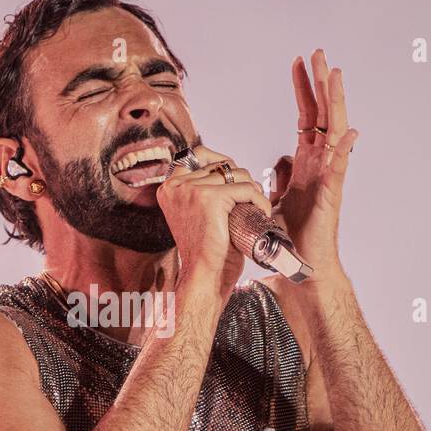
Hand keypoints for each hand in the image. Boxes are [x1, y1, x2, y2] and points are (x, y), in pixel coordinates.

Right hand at [157, 145, 274, 300]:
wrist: (204, 275)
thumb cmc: (204, 251)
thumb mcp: (196, 214)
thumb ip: (200, 191)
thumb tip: (227, 167)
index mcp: (168, 188)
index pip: (197, 154)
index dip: (220, 161)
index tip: (234, 178)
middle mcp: (175, 186)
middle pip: (221, 164)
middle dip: (241, 180)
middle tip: (250, 201)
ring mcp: (191, 190)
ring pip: (236, 174)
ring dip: (252, 189)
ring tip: (255, 209)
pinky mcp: (210, 198)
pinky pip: (245, 189)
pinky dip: (259, 200)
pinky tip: (262, 213)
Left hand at [269, 49, 358, 273]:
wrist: (299, 269)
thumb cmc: (288, 240)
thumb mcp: (274, 201)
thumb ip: (278, 179)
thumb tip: (278, 161)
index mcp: (307, 164)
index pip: (306, 118)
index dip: (303, 90)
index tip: (298, 62)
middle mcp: (320, 166)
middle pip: (323, 116)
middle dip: (320, 83)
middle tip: (318, 52)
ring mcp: (328, 180)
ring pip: (335, 133)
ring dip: (335, 104)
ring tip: (335, 74)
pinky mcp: (330, 198)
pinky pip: (339, 170)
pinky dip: (344, 151)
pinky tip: (350, 131)